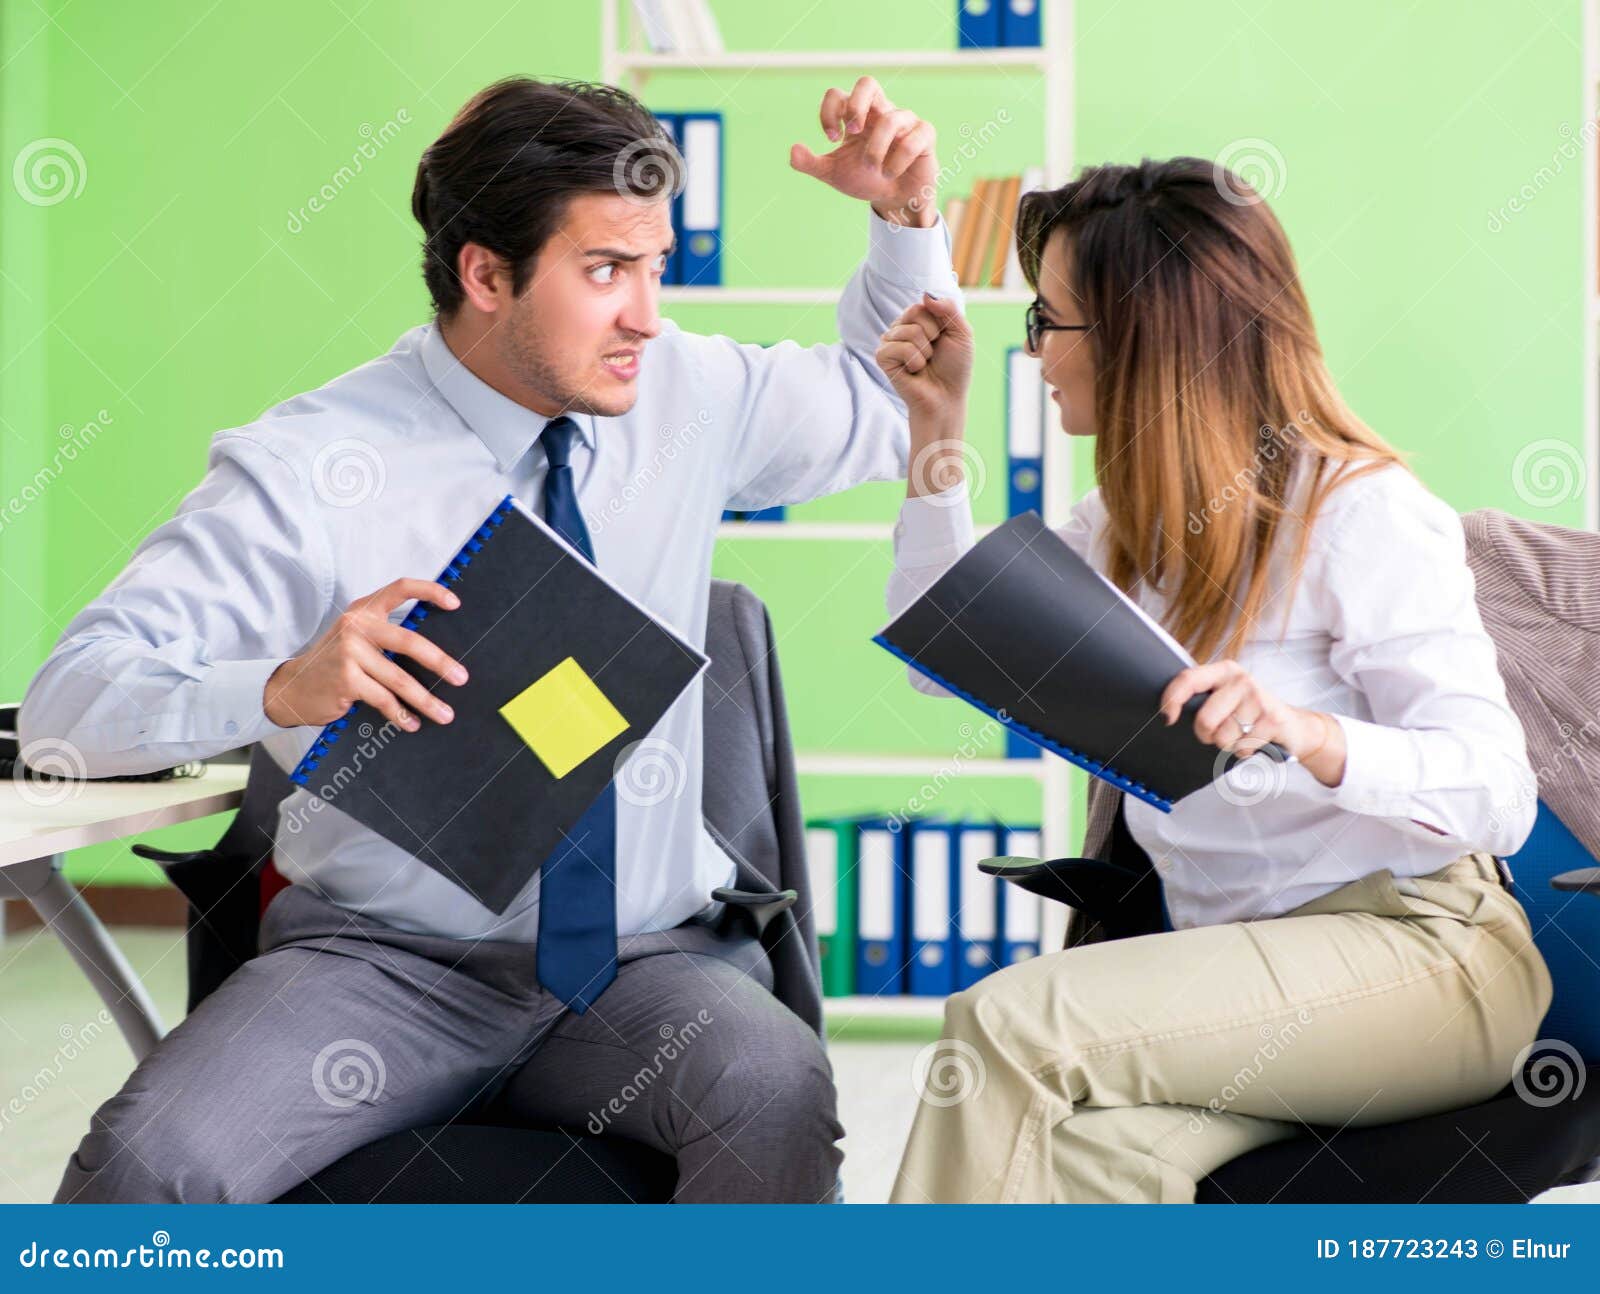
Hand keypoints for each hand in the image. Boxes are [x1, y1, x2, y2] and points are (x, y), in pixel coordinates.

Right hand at [264, 578, 468, 732]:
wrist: (292, 687)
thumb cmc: (333, 663)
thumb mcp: (355, 638)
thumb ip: (385, 636)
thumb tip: (434, 654)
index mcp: (364, 610)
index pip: (399, 588)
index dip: (429, 591)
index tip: (455, 603)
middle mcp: (356, 626)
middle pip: (409, 641)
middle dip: (440, 662)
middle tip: (462, 678)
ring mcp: (349, 653)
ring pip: (400, 679)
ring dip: (426, 700)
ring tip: (445, 713)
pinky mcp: (346, 679)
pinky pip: (384, 700)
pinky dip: (401, 715)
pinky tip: (412, 724)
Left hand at [790, 76, 937, 226]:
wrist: (893, 201)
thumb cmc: (865, 180)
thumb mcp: (833, 174)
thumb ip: (811, 163)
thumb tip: (792, 151)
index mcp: (855, 116)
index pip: (837, 95)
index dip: (829, 112)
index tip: (831, 139)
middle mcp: (879, 112)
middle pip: (867, 83)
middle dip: (857, 104)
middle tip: (852, 130)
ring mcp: (904, 121)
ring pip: (891, 119)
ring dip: (876, 148)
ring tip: (872, 168)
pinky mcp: (924, 136)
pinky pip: (914, 138)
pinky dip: (899, 159)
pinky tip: (890, 173)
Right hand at [877, 293, 973, 425]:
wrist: (946, 397)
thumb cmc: (955, 368)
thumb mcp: (962, 333)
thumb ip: (949, 309)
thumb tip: (925, 295)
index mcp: (920, 319)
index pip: (924, 303)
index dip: (940, 322)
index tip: (944, 339)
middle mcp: (903, 327)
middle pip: (914, 312)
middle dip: (932, 334)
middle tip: (934, 353)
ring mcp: (890, 341)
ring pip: (908, 331)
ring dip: (924, 351)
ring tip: (925, 364)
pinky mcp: (882, 357)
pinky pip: (896, 347)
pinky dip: (912, 361)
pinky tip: (913, 371)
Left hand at [1159, 659, 1346, 786]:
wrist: (1293, 726)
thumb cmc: (1248, 713)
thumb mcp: (1224, 697)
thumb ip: (1201, 697)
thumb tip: (1166, 711)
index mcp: (1223, 671)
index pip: (1188, 679)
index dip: (1171, 700)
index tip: (1166, 718)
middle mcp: (1241, 680)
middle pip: (1204, 720)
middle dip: (1206, 735)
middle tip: (1217, 732)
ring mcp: (1258, 698)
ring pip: (1223, 738)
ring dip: (1228, 744)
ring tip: (1241, 734)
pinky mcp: (1272, 719)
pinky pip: (1242, 747)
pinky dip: (1244, 750)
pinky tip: (1255, 739)